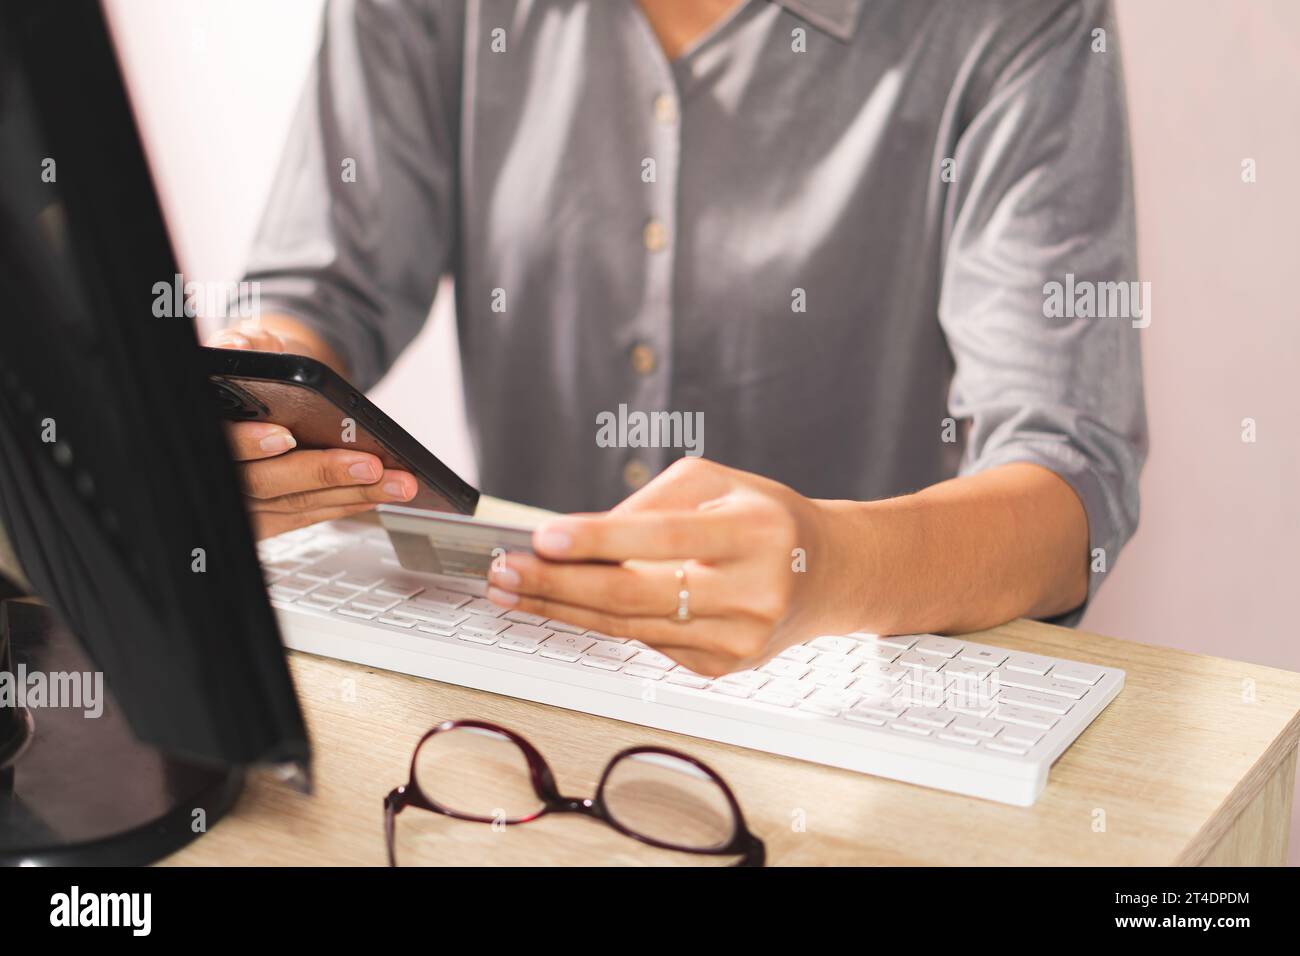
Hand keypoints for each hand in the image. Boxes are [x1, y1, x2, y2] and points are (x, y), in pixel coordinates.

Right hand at [206, 321, 416, 538]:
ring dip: (351, 494)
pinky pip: (306, 518)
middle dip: (321, 473)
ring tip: (397, 482)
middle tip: (369, 464)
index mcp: (207, 426)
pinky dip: (346, 505)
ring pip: (294, 504)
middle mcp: (219, 470)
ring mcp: (243, 501)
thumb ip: (245, 342)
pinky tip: (379, 493)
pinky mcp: (268, 519)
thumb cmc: (265, 371)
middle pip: (264, 481)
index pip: (219, 442)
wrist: (277, 390)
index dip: (249, 443)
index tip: (285, 436)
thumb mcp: (254, 345)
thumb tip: (239, 348)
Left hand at [485, 458, 846, 675]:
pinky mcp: (721, 667)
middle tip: (505, 570)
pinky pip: (645, 641)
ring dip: (561, 609)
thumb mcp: (717, 483)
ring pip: (629, 627)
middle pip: (635, 595)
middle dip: (558, 584)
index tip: (543, 537)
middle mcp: (754, 592)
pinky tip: (564, 605)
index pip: (663, 538)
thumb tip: (579, 537)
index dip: (599, 539)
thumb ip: (649, 504)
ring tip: (512, 589)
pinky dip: (600, 622)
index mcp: (757, 533)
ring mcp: (739, 639)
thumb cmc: (766, 519)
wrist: (827, 574)